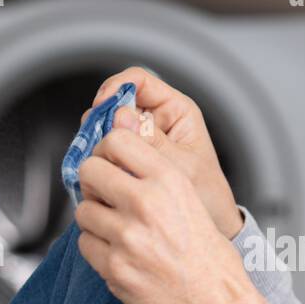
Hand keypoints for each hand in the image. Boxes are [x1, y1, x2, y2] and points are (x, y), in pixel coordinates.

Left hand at [74, 118, 267, 303]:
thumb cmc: (210, 260)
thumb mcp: (193, 201)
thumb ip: (156, 177)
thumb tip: (119, 158)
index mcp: (169, 181)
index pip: (116, 140)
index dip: (107, 151)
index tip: (109, 163)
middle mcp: (146, 203)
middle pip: (89, 171)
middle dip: (93, 183)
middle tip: (105, 196)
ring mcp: (127, 236)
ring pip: (83, 211)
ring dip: (95, 219)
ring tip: (118, 231)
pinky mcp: (114, 266)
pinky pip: (85, 244)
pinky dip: (97, 248)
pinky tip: (119, 254)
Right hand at [80, 66, 244, 239]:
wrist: (211, 222)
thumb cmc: (207, 193)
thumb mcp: (182, 166)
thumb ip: (153, 143)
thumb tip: (122, 118)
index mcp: (176, 110)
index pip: (139, 80)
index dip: (115, 88)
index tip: (101, 107)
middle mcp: (157, 119)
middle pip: (117, 102)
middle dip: (101, 117)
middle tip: (93, 140)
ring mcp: (142, 138)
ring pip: (108, 125)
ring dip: (97, 139)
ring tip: (97, 159)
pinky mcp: (130, 157)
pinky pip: (108, 148)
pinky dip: (100, 156)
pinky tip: (100, 169)